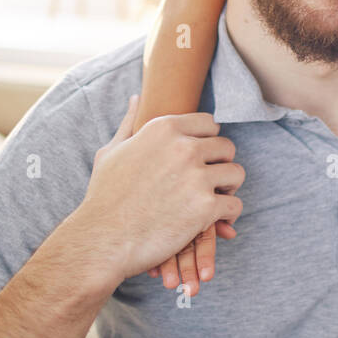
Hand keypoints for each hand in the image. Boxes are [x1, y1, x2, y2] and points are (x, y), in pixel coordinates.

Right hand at [74, 96, 245, 283]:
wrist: (101, 239)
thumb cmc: (104, 197)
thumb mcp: (112, 152)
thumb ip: (130, 123)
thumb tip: (137, 98)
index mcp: (164, 128)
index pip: (209, 123)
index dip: (207, 141)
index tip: (200, 159)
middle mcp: (183, 147)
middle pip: (227, 147)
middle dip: (220, 164)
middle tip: (210, 182)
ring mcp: (196, 176)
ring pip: (236, 173)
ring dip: (228, 188)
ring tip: (215, 200)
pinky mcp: (205, 206)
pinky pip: (234, 204)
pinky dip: (229, 214)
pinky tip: (218, 221)